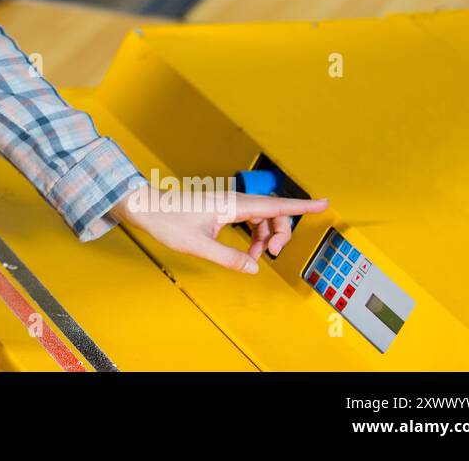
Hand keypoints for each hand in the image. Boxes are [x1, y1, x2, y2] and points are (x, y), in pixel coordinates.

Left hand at [108, 184, 328, 273]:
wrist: (144, 207)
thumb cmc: (166, 221)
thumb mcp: (198, 245)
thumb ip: (229, 257)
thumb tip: (254, 268)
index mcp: (231, 204)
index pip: (274, 205)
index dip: (300, 206)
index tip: (324, 203)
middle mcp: (232, 200)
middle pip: (271, 213)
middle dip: (278, 233)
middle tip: (269, 254)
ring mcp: (226, 203)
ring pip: (260, 218)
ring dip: (264, 237)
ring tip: (255, 257)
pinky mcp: (220, 208)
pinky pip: (247, 220)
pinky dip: (253, 235)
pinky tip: (247, 251)